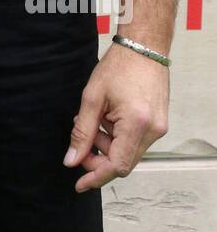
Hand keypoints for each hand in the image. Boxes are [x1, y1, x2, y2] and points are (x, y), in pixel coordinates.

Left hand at [63, 40, 168, 191]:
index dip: (96, 177)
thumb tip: (72, 160)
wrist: (144, 47)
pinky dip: (118, 137)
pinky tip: (106, 120)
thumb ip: (81, 132)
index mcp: (137, 124)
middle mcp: (153, 131)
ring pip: (129, 153)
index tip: (79, 184)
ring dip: (107, 146)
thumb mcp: (92, 98)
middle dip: (98, 159)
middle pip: (123, 163)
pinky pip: (136, 141)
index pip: (117, 166)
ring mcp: (159, 128)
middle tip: (80, 144)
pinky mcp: (159, 123)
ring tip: (93, 121)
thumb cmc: (118, 66)